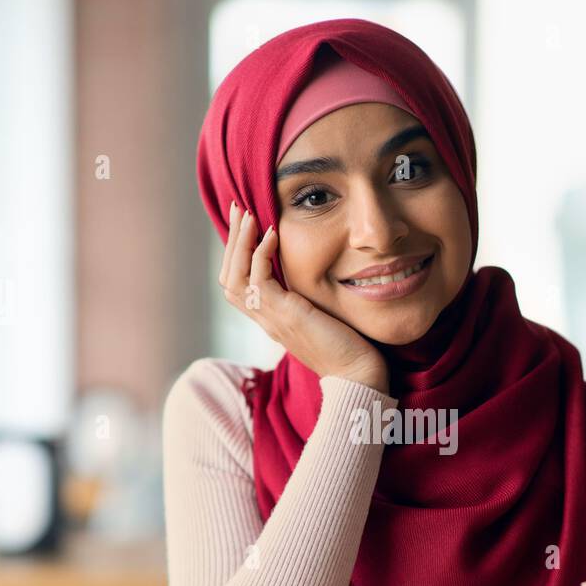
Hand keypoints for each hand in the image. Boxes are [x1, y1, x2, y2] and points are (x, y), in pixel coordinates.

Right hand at [219, 202, 388, 392]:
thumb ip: (309, 299)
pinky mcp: (286, 316)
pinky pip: (259, 279)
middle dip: (231, 240)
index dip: (236, 254)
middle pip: (228, 278)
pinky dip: (260, 253)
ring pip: (234, 277)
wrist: (357, 376)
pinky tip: (272, 233)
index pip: (237, 285)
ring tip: (249, 214)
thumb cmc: (349, 348)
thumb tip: (316, 275)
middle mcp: (265, 319)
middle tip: (239, 209)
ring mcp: (272, 319)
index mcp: (271, 319)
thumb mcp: (321, 317)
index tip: (247, 224)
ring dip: (239, 242)